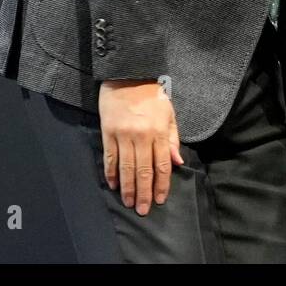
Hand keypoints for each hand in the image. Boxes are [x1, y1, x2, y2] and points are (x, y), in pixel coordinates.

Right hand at [98, 79, 183, 215]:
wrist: (128, 75)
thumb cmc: (152, 95)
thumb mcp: (169, 113)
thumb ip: (173, 138)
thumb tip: (177, 162)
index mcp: (159, 131)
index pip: (161, 164)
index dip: (162, 184)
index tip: (160, 199)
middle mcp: (141, 135)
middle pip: (142, 170)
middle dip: (144, 192)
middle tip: (143, 210)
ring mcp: (123, 135)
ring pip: (125, 167)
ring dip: (127, 188)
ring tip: (129, 203)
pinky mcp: (108, 132)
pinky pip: (110, 157)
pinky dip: (111, 173)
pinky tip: (113, 185)